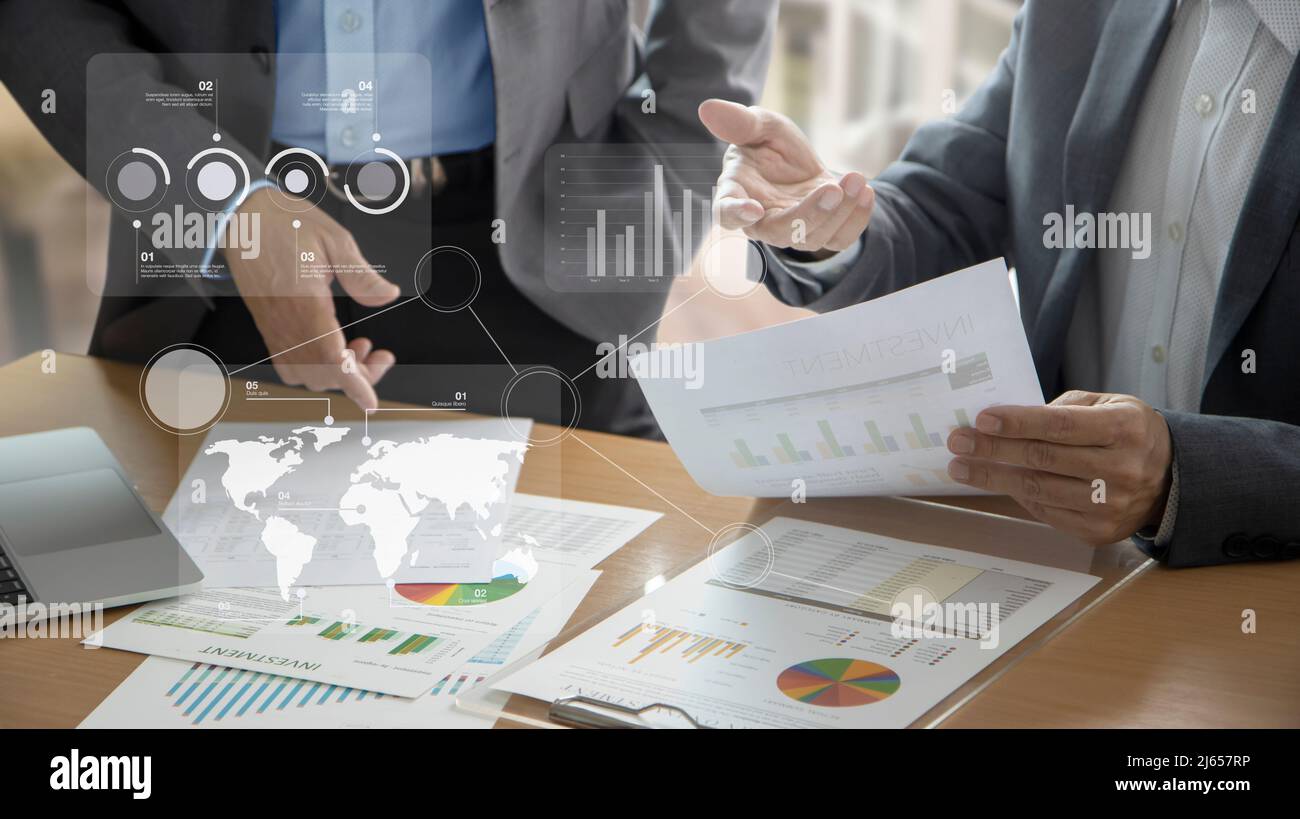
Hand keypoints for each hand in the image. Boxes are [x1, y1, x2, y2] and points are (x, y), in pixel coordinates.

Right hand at [224, 187, 399, 408]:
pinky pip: (289, 362)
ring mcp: (273, 326)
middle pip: (322, 373)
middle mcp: (286, 321)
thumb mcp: (334, 239)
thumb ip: (362, 274)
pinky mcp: (267, 325)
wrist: (242, 217)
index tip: (370, 400)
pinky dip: (314, 366)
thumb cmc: (283, 222)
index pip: (330, 358)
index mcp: (304, 302)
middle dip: (356, 376)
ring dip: (335, 372)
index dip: (353, 383)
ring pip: (305, 373)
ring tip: (358, 348)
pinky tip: (332, 345)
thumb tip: (387, 295)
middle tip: (380, 357)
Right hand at [698, 98, 872, 255]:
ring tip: (857, 179)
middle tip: (833, 189)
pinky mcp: (823, 234)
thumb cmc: (770, 145)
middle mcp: (763, 221)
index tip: (752, 208)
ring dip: (840, 211)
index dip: (736, 213)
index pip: (727, 213)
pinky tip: (866, 192)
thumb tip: (706, 107)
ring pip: (813, 237)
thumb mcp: (760, 126)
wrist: (800, 165)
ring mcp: (794, 232)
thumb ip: (738, 122)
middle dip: (809, 214)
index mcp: (737, 195)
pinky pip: (840, 240)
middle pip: (780, 232)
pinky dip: (857, 219)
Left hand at [945, 391, 1173, 544]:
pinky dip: (1016, 496)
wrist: (1169, 479)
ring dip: (993, 477)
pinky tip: (996, 482)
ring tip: (961, 466)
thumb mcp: (1109, 404)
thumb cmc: (1128, 433)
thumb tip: (1010, 419)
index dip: (1018, 423)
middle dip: (993, 450)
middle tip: (958, 441)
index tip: (982, 420)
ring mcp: (1111, 506)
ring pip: (1038, 490)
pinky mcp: (1099, 531)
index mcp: (1126, 429)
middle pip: (1043, 459)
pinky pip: (1046, 512)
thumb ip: (1065, 408)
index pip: (1061, 426)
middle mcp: (1122, 470)